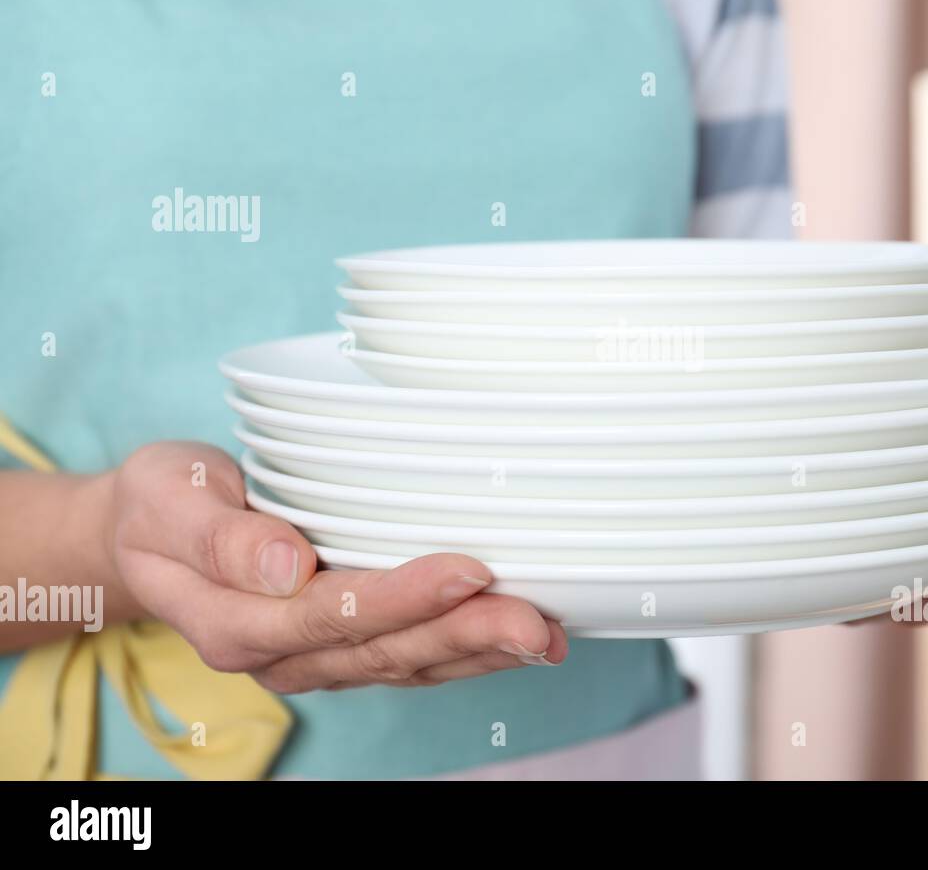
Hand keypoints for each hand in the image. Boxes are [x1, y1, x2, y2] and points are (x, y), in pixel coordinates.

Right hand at [104, 442, 566, 691]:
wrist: (145, 537)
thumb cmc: (162, 504)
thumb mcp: (170, 500)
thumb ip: (222, 538)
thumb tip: (287, 567)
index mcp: (236, 622)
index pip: (331, 615)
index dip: (402, 598)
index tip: (467, 572)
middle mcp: (283, 655)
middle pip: (384, 651)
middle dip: (465, 635)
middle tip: (537, 623)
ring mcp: (316, 658)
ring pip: (407, 662)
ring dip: (479, 650)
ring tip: (546, 633)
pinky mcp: (343, 646)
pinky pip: (409, 656)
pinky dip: (465, 648)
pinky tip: (514, 637)